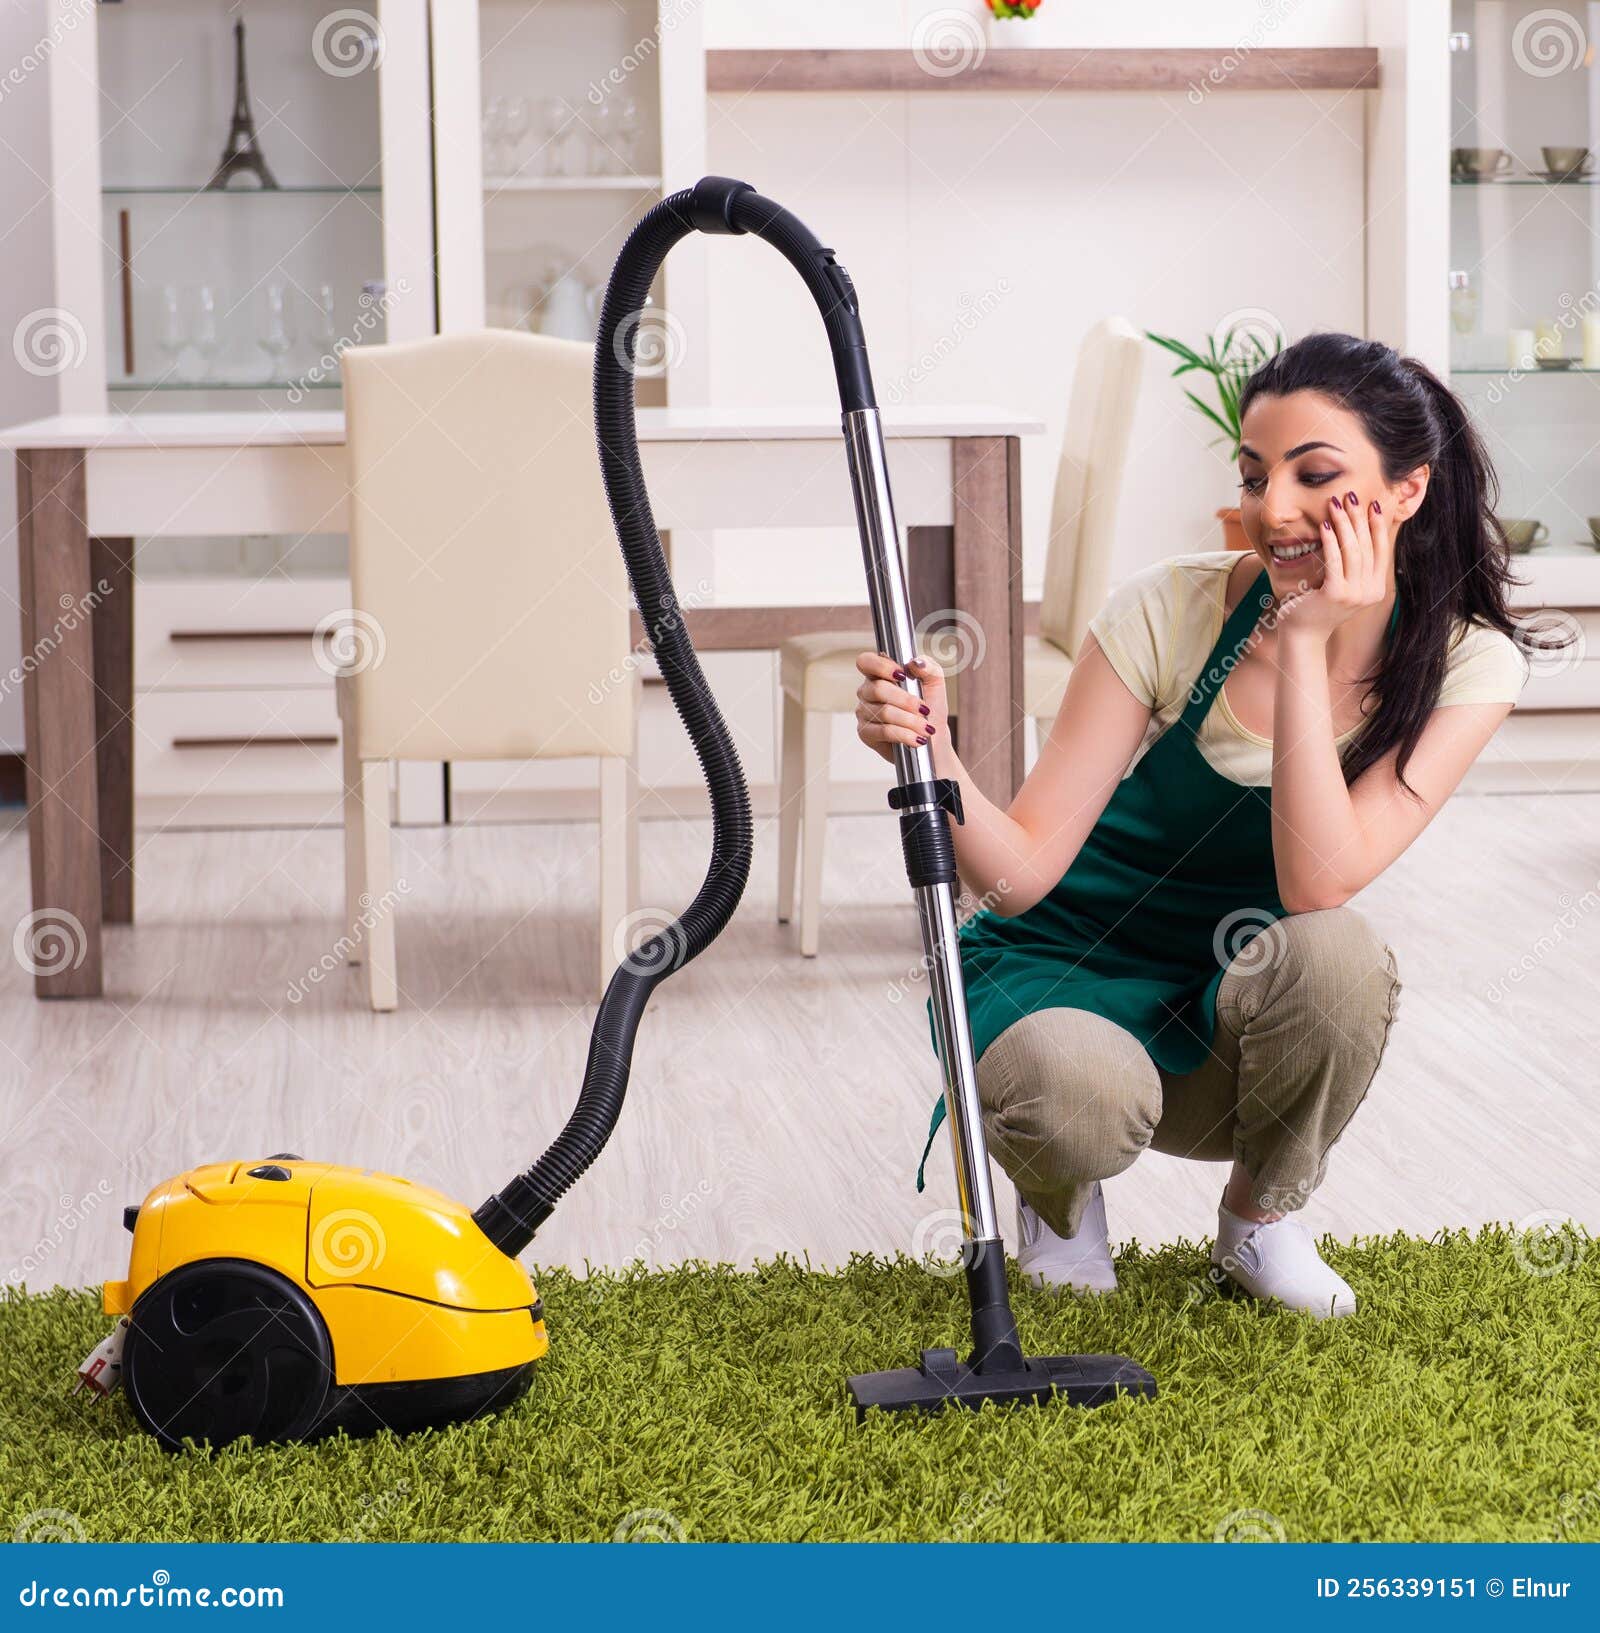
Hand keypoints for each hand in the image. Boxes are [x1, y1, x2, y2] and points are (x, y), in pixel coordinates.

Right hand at [853, 651, 947, 763]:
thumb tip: (916, 662)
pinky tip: (917, 738)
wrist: (933, 737)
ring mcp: (864, 712)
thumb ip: (928, 666)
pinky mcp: (866, 733)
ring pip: (884, 712)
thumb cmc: (930, 709)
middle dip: (906, 701)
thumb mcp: (935, 683)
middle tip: (924, 710)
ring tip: (926, 728)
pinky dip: (905, 735)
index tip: (902, 674)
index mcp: (880, 674)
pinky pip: (884, 731)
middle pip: (878, 689)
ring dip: (910, 721)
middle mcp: (868, 691)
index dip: (880, 666)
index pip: (866, 662)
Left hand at [1275, 489, 1393, 643]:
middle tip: (1351, 496)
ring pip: (1352, 551)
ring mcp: (1354, 595)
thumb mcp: (1342, 585)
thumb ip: (1352, 566)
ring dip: (1344, 524)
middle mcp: (1369, 593)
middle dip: (1358, 518)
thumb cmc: (1317, 606)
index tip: (1373, 504)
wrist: (1301, 634)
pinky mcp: (1335, 594)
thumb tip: (1356, 532)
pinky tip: (1323, 524)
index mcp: (1375, 589)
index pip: (1381, 550)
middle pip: (1366, 546)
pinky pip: (1334, 560)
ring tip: (1336, 505)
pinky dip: (1330, 540)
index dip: (1377, 525)